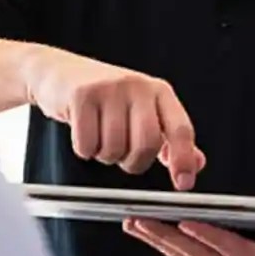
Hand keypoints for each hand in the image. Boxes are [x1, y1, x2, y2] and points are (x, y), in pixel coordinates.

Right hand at [21, 45, 205, 188]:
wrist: (58, 72)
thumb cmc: (105, 97)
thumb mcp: (142, 111)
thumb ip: (168, 139)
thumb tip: (196, 163)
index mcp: (158, 91)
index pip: (180, 129)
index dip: (184, 159)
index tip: (183, 183)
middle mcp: (137, 86)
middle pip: (146, 144)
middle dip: (133, 162)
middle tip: (123, 156)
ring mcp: (109, 89)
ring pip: (114, 149)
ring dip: (105, 155)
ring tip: (100, 136)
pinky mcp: (81, 96)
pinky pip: (87, 145)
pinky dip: (84, 149)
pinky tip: (83, 131)